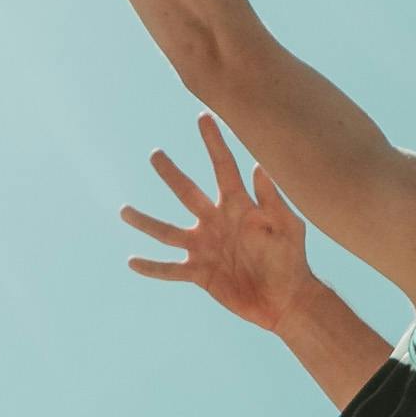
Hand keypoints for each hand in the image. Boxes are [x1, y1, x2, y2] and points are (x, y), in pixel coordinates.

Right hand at [123, 117, 320, 331]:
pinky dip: (152, 267)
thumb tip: (258, 167)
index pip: (223, 168)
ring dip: (146, 222)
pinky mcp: (200, 273)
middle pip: (187, 193)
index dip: (214, 143)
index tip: (203, 117)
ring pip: (168, 232)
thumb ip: (272, 200)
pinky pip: (170, 269)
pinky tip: (132, 261)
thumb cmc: (291, 259)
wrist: (287, 299)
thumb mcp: (287, 227)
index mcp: (238, 206)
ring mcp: (205, 247)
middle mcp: (216, 222)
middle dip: (171, 174)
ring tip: (124, 211)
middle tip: (156, 155)